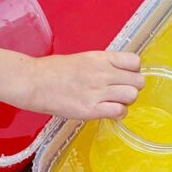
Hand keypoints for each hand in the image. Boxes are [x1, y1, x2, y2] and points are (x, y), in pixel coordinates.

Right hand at [20, 50, 142, 119]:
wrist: (33, 82)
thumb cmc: (52, 71)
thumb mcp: (82, 59)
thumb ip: (102, 65)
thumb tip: (117, 74)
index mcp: (100, 58)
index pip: (135, 61)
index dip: (133, 71)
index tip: (125, 76)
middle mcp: (102, 73)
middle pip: (138, 81)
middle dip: (132, 88)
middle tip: (120, 92)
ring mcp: (97, 91)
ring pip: (132, 96)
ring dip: (126, 101)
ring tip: (114, 102)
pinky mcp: (90, 109)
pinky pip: (119, 111)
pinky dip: (118, 113)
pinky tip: (108, 111)